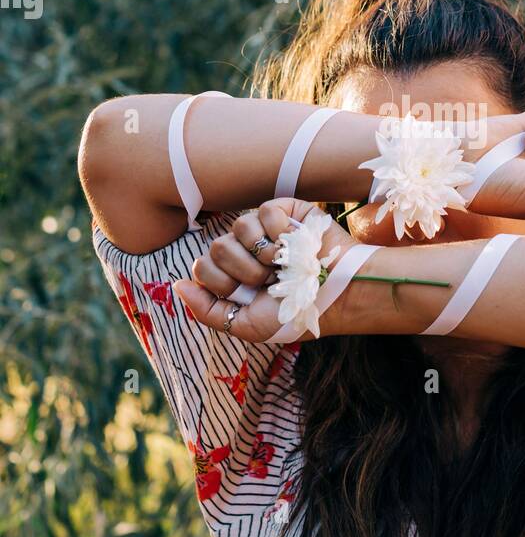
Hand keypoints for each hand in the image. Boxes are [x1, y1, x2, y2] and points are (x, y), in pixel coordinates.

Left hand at [174, 198, 353, 343]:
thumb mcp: (245, 325)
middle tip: (269, 280)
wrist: (335, 296)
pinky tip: (295, 244)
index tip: (247, 293)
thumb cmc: (294, 314)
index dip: (221, 282)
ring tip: (284, 264)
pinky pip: (264, 211)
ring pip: (238, 226)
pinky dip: (280, 232)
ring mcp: (263, 229)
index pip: (200, 267)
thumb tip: (176, 285)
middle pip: (216, 247)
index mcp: (232, 274)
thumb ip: (206, 310)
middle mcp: (244, 249)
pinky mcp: (284, 210)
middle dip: (244, 271)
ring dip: (264, 253)